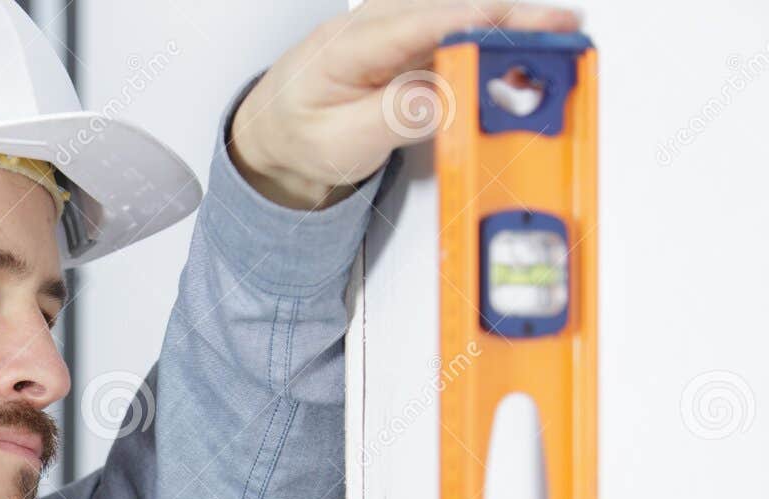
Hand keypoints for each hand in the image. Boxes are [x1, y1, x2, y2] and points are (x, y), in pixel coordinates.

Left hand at [228, 0, 582, 208]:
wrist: (279, 137)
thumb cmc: (302, 136)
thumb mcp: (337, 143)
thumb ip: (389, 120)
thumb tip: (436, 100)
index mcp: (348, 46)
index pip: (417, 23)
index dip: (471, 25)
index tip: (512, 34)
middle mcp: (376, 26)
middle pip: (452, 11)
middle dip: (510, 20)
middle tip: (562, 31)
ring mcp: (397, 31)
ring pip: (463, 18)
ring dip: (511, 30)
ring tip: (561, 39)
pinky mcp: (413, 43)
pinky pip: (461, 35)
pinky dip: (497, 44)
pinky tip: (528, 54)